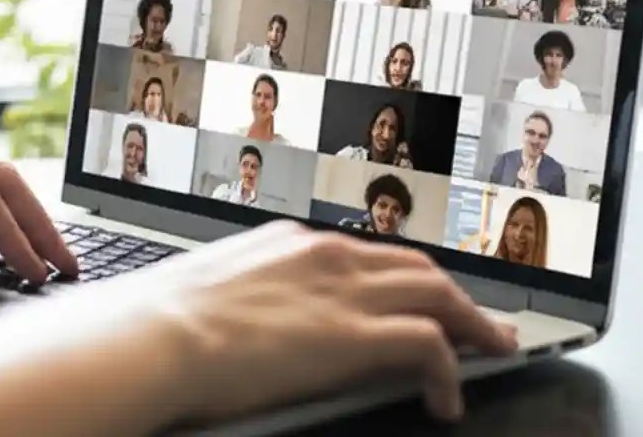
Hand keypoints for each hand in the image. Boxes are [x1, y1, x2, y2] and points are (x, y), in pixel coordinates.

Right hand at [51, 220, 517, 426]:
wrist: (154, 336)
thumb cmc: (166, 321)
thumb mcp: (221, 291)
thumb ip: (259, 296)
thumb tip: (264, 322)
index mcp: (295, 245)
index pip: (373, 256)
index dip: (408, 281)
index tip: (423, 298)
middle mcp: (329, 257)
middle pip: (420, 269)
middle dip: (457, 298)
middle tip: (480, 325)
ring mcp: (346, 292)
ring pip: (438, 296)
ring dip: (470, 325)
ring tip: (488, 353)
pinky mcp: (356, 337)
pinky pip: (430, 346)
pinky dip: (449, 370)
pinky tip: (446, 398)